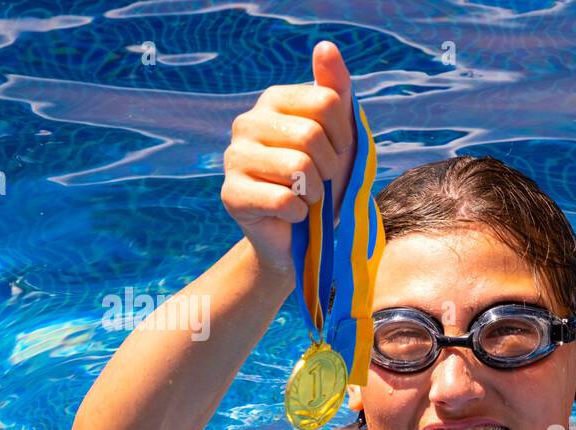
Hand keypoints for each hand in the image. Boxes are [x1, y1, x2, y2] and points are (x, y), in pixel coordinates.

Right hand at [221, 40, 356, 271]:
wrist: (303, 236)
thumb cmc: (324, 180)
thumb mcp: (340, 134)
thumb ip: (336, 90)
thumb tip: (325, 47)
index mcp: (274, 100)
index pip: (326, 101)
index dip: (343, 135)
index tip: (336, 152)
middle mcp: (247, 122)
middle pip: (312, 135)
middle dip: (330, 168)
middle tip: (322, 182)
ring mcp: (234, 157)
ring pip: (298, 169)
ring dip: (316, 193)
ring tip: (307, 198)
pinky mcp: (231, 195)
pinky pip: (285, 201)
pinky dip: (300, 215)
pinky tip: (291, 215)